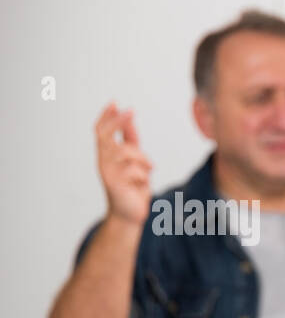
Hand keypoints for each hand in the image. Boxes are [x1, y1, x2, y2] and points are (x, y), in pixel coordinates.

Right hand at [94, 103, 152, 226]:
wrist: (130, 214)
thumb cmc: (133, 187)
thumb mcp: (135, 161)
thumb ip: (131, 141)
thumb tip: (130, 118)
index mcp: (106, 155)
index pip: (101, 131)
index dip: (106, 117)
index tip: (114, 102)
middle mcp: (103, 162)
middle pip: (106, 135)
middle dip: (118, 121)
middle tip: (131, 111)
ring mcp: (107, 173)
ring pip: (126, 152)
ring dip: (143, 159)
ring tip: (149, 171)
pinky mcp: (114, 185)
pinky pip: (133, 171)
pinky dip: (143, 176)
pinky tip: (142, 186)